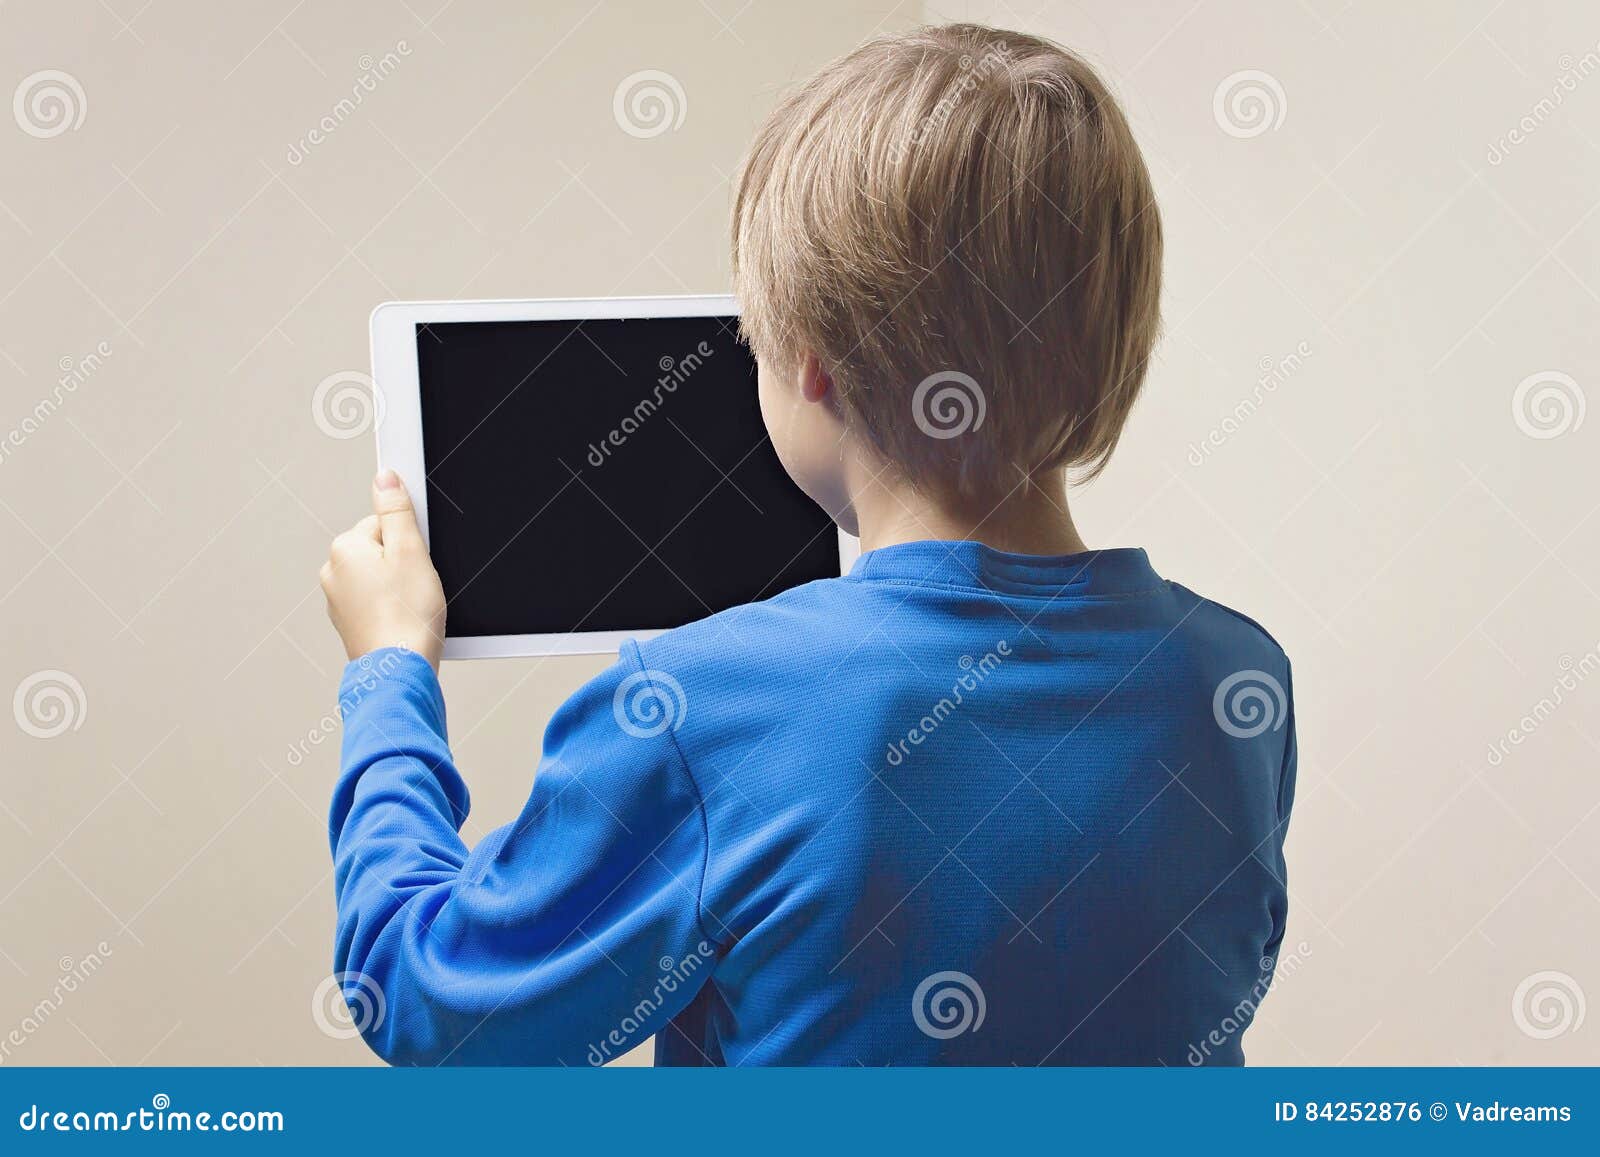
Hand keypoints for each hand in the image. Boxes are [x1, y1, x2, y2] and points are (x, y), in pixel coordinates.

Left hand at [320, 470, 446, 669]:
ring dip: (398, 586)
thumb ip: (396, 510)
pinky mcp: (350, 623)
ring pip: (378, 577)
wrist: (399, 671)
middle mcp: (333, 572)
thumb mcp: (410, 551)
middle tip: (418, 584)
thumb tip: (385, 477)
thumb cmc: (407, 617)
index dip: (409, 539)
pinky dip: (391, 606)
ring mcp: (338, 600)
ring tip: (412, 606)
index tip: (419, 558)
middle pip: (379, 549)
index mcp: (344, 549)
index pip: (382, 522)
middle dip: (402, 562)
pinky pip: (375, 601)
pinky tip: (404, 619)